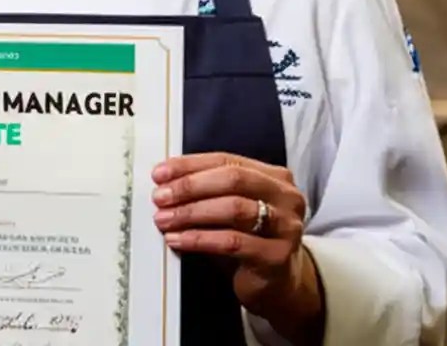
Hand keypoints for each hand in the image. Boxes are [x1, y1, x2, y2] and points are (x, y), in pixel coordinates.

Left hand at [151, 152, 323, 343]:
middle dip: (190, 186)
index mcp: (275, 177)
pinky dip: (199, 239)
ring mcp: (286, 227)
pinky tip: (178, 240)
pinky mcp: (277, 256)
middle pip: (233, 180)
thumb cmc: (250, 241)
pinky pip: (232, 242)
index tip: (160, 173)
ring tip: (164, 219)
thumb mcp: (230, 209)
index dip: (189, 165)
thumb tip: (164, 183)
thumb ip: (207, 192)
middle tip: (160, 196)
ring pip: (233, 209)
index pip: (227, 161)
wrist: (278, 284)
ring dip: (191, 212)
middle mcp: (286, 197)